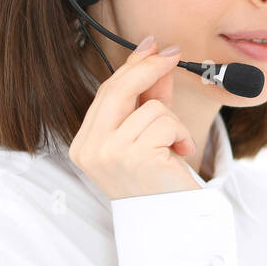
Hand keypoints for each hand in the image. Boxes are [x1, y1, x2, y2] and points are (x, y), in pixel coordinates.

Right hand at [69, 36, 200, 200]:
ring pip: (151, 107)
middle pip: (118, 89)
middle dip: (150, 67)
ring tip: (175, 146)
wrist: (172, 220)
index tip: (151, 45)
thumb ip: (150, 99)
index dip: (132, 66)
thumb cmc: (160, 180)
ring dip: (174, 122)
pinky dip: (181, 134)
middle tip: (174, 55)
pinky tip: (179, 154)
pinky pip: (166, 122)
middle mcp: (90, 149)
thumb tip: (157, 58)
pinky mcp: (133, 156)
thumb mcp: (150, 134)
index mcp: (85, 144)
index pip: (107, 93)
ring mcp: (108, 153)